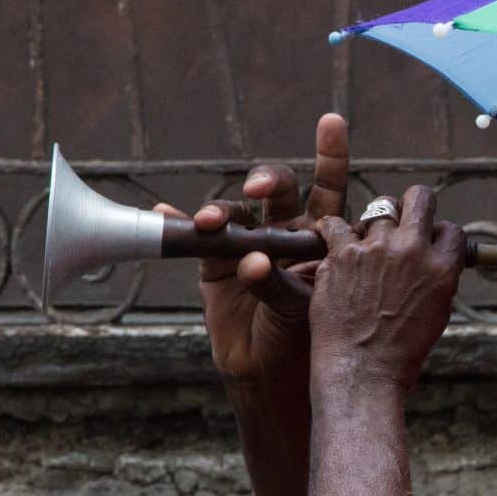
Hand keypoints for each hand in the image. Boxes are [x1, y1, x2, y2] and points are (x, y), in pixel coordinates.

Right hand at [157, 112, 349, 382]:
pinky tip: (165, 213)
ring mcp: (247, 243)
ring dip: (220, 212)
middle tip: (258, 189)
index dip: (331, 154)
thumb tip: (250, 262)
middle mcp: (284, 230)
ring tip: (209, 224)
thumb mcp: (303, 309)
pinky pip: (194, 236)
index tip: (331, 122)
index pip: (328, 186)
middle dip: (268, 179)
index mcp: (321, 234)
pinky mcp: (214, 261)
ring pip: (233, 211)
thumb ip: (279, 283)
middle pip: (278, 189)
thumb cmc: (305, 339)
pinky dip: (178, 224)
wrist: (271, 374)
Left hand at [309, 185, 465, 392]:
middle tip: (402, 219)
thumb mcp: (437, 313)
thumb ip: (437, 278)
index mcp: (442, 267)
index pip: (451, 229)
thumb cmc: (400, 352)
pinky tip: (332, 240)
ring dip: (373, 224)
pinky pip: (335, 224)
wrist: (362, 371)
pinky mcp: (341, 254)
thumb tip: (435, 258)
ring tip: (365, 244)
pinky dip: (332, 231)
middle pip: (420, 198)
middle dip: (413, 205)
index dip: (439, 233)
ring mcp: (375, 248)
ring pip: (378, 209)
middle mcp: (412, 250)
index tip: (429, 242)